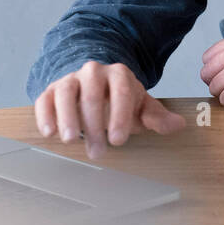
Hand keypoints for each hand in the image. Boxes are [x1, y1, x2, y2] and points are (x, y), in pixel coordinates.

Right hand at [34, 60, 185, 158]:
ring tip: (70, 140)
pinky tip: (49, 133)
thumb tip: (178, 125)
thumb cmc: (120, 100)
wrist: (94, 85)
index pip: (121, 91)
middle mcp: (93, 72)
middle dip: (94, 124)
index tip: (119, 140)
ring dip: (67, 116)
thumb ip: (157, 117)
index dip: (120, 115)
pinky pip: (45, 99)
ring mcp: (70, 80)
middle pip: (92, 94)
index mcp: (119, 75)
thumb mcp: (141, 106)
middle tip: (97, 152)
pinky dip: (45, 115)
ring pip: (66, 93)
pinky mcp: (51, 91)